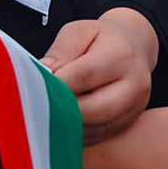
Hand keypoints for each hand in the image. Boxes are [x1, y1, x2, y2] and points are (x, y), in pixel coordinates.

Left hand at [42, 9, 156, 143]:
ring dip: (66, 123)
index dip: (56, 84)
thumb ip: (60, 51)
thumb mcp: (79, 32)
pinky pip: (97, 137)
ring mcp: (133, 109)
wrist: (134, 47)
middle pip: (91, 109)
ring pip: (93, 128)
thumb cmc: (100, 39)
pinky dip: (76, 132)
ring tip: (46, 112)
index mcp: (121, 55)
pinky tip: (61, 121)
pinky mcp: (127, 124)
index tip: (33, 87)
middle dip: (61, 108)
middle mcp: (134, 85)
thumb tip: (43, 74)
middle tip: (36, 105)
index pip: (83, 75)